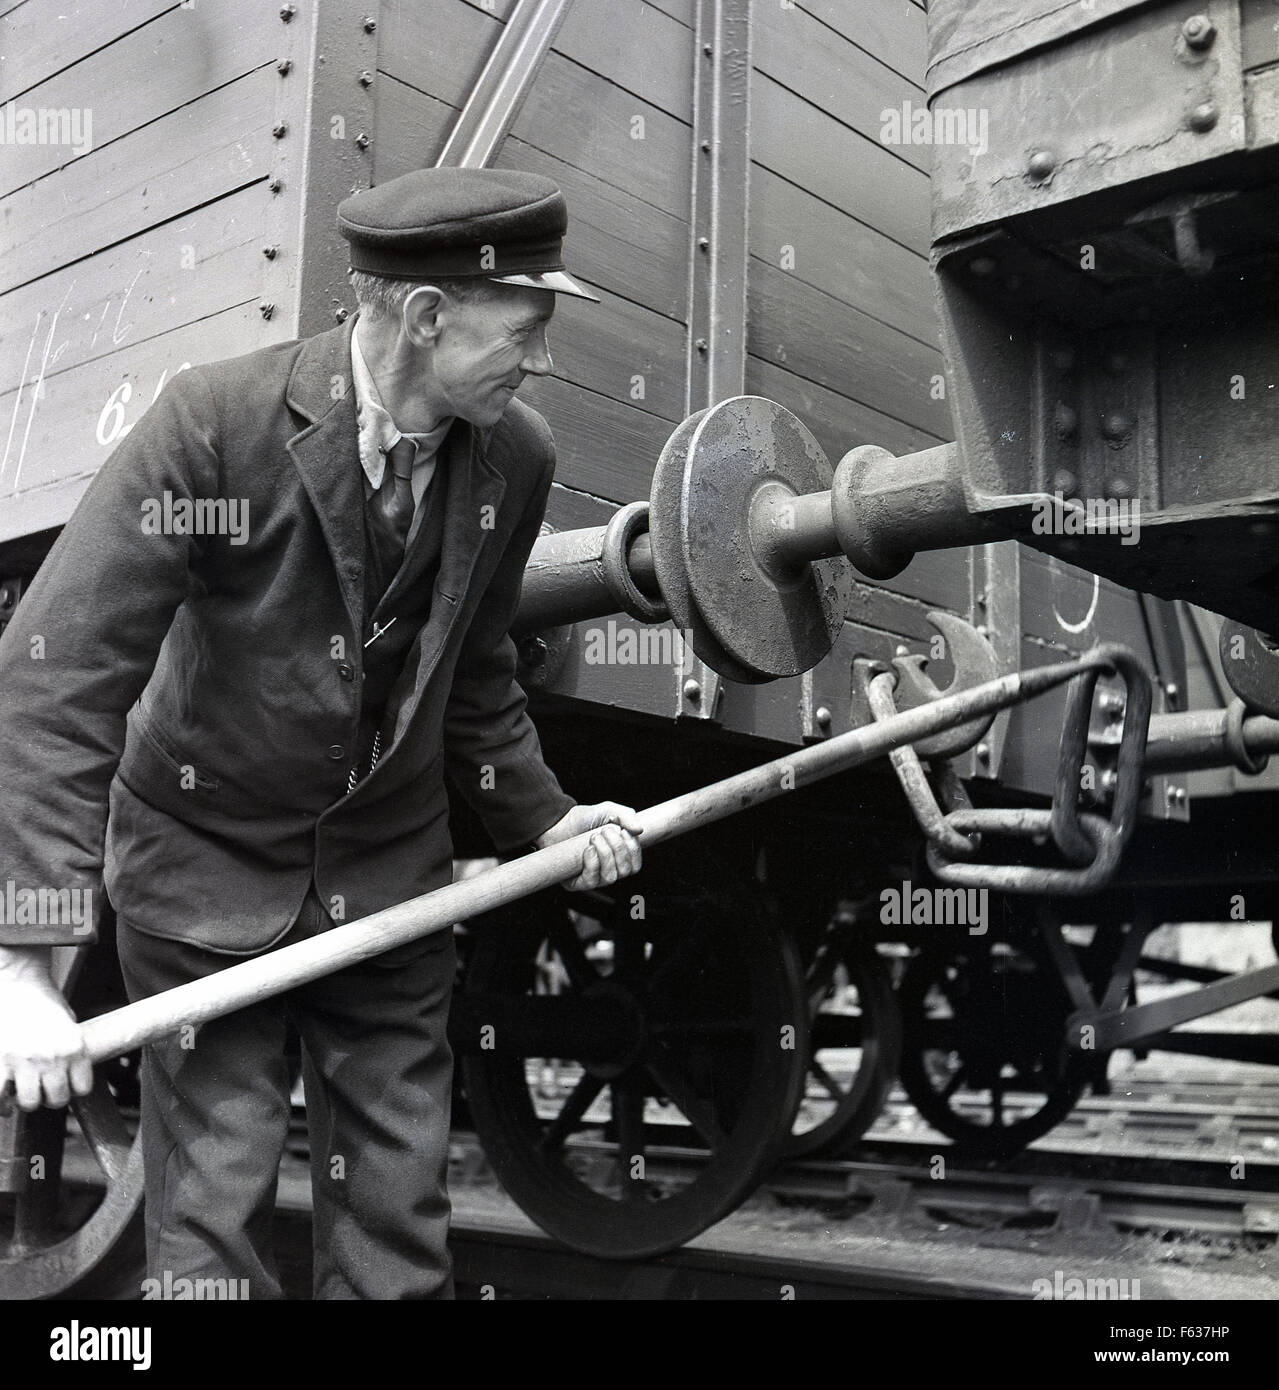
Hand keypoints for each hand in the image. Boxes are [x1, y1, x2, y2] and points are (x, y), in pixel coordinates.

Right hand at [0, 959, 92, 1111]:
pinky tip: (4, 1101)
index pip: (82, 1088)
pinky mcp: (1, 1061)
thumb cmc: (44, 1001)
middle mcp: (54, 1057)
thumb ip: (70, 1051)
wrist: (20, 984)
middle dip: (49, 1098)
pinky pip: (0, 1097)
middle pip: (57, 1100)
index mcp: (75, 1047)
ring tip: (22, 1093)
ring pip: (30, 1102)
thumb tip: (69, 1075)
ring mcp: (26, 1060)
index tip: (65, 1086)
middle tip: (43, 1090)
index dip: (72, 1090)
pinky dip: (2, 1105)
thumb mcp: (69, 1025)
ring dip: (26, 1101)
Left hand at [534, 802, 643, 891]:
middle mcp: (608, 871)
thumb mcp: (608, 811)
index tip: (623, 831)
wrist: (558, 821)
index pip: (635, 865)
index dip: (633, 850)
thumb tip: (639, 830)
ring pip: (610, 877)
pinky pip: (592, 881)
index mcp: (619, 858)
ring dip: (605, 854)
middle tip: (604, 831)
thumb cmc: (584, 819)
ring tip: (594, 837)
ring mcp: (594, 878)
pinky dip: (593, 863)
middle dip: (617, 849)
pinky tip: (588, 849)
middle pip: (625, 871)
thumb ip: (626, 816)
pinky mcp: (577, 882)